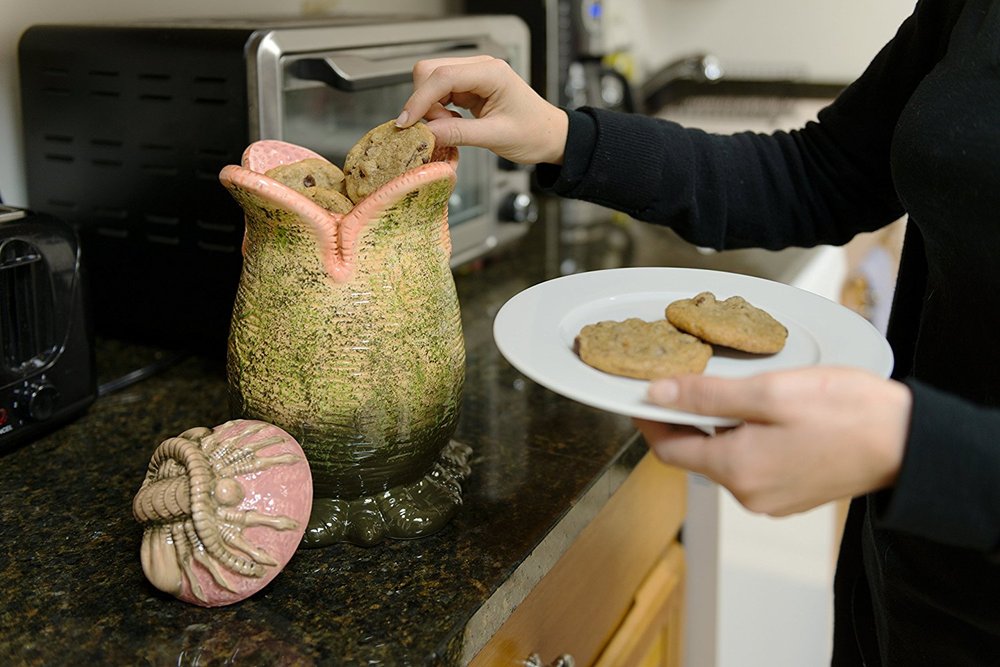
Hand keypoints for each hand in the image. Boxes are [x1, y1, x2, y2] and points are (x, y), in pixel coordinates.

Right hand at [397, 56, 568, 164]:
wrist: (550, 136)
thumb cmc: (534, 133)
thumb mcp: (497, 137)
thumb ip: (460, 134)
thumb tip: (428, 134)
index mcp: (492, 73)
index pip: (442, 76)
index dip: (420, 99)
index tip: (408, 123)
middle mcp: (480, 68)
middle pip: (430, 72)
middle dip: (423, 102)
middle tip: (436, 129)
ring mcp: (473, 76)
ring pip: (431, 82)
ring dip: (430, 107)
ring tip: (448, 128)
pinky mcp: (469, 87)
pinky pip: (440, 93)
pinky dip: (437, 110)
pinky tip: (451, 124)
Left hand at [635, 366, 911, 515]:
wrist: (908, 442)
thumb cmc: (846, 412)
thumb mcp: (770, 392)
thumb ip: (708, 396)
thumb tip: (656, 395)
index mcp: (736, 469)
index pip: (669, 449)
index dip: (650, 420)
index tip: (641, 394)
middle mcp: (748, 494)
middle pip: (695, 453)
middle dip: (685, 419)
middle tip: (686, 380)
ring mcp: (771, 499)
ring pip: (724, 458)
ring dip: (718, 427)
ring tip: (729, 390)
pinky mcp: (791, 494)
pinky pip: (752, 465)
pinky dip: (745, 439)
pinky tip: (762, 413)